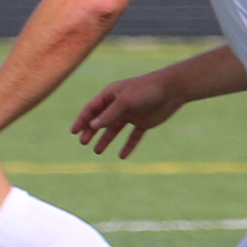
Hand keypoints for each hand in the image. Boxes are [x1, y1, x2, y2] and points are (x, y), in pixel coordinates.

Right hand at [70, 73, 184, 158]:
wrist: (172, 90)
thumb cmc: (146, 90)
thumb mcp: (124, 102)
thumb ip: (109, 114)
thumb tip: (92, 126)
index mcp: (111, 94)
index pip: (92, 108)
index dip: (82, 120)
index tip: (74, 132)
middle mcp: (119, 105)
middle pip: (101, 120)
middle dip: (91, 131)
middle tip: (83, 143)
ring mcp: (131, 114)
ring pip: (115, 129)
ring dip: (106, 139)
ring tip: (97, 151)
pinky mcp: (144, 122)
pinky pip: (133, 136)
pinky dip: (128, 145)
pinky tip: (122, 156)